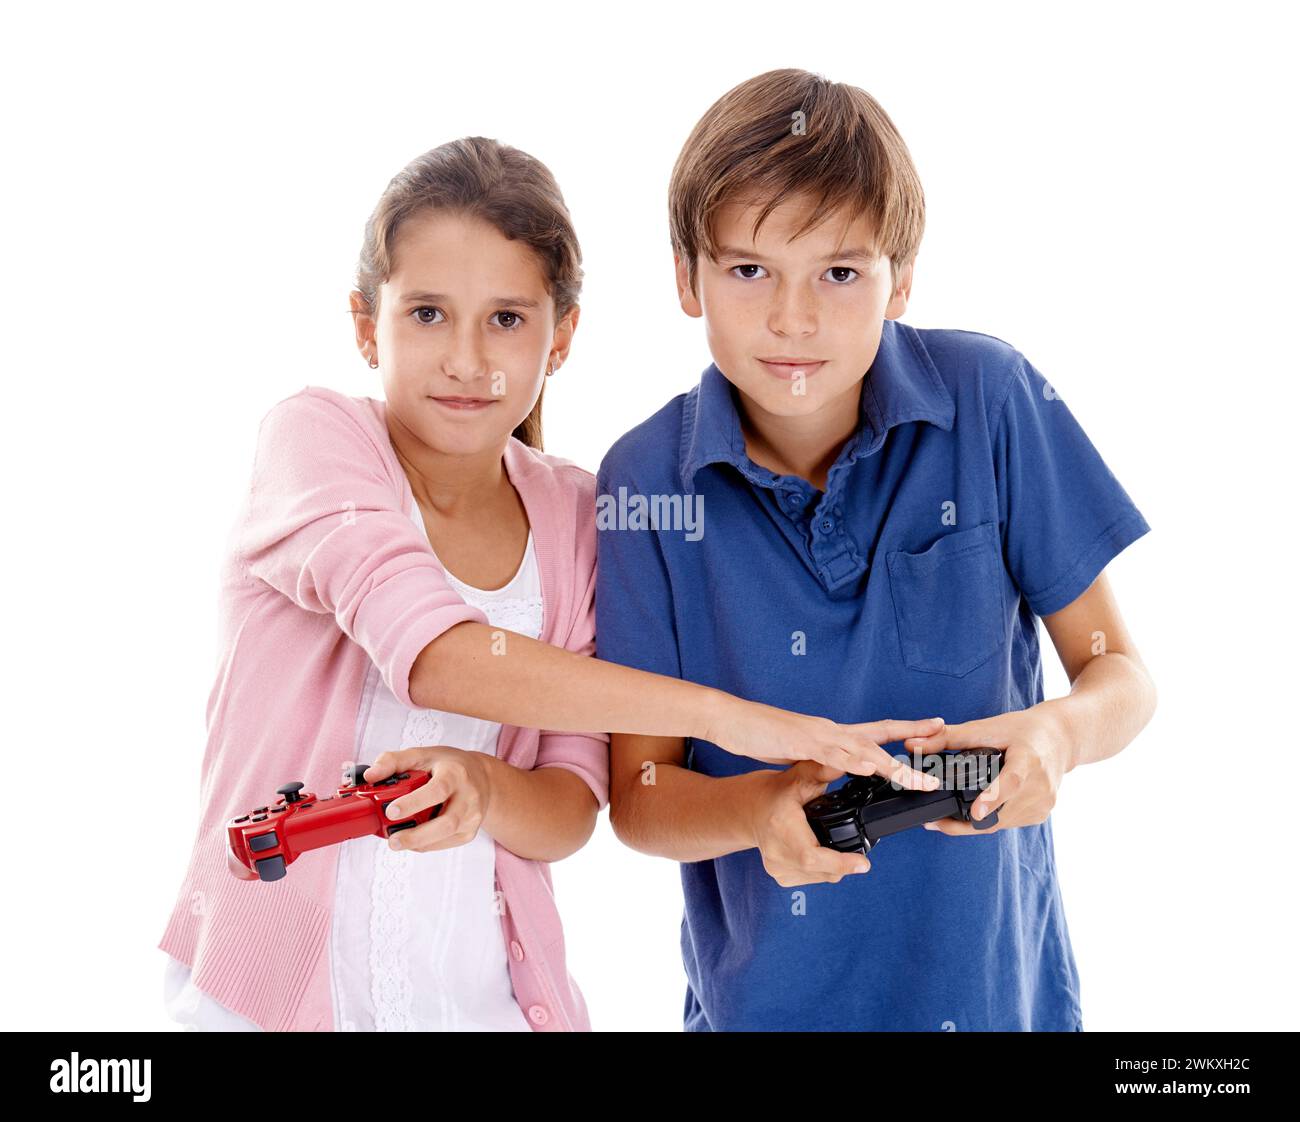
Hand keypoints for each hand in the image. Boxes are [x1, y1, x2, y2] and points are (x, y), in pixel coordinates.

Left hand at [363, 747, 493, 852]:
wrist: (482, 778)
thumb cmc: (449, 765)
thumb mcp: (422, 755)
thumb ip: (393, 761)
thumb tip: (370, 775)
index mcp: (456, 773)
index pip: (438, 790)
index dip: (414, 802)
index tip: (391, 810)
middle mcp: (469, 795)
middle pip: (447, 821)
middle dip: (417, 834)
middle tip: (392, 839)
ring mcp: (472, 816)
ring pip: (446, 835)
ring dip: (419, 842)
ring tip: (397, 841)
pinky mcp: (469, 832)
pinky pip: (445, 843)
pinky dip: (426, 844)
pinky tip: (413, 839)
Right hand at [708, 695, 944, 790]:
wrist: (731, 719)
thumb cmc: (760, 734)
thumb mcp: (797, 753)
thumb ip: (819, 761)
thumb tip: (834, 773)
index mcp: (832, 733)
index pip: (877, 731)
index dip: (906, 729)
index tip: (935, 725)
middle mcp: (832, 730)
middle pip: (880, 736)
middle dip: (913, 736)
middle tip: (943, 733)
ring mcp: (819, 734)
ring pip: (863, 748)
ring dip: (891, 763)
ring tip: (916, 776)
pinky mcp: (803, 742)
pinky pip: (834, 754)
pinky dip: (854, 762)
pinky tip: (871, 769)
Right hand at [745, 761, 873, 885]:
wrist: (750, 811)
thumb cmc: (775, 793)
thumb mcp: (799, 776)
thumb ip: (824, 770)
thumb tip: (854, 764)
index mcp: (781, 828)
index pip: (811, 857)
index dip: (840, 863)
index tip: (863, 863)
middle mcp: (776, 853)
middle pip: (823, 870)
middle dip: (844, 861)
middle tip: (854, 848)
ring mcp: (777, 868)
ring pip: (821, 877)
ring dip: (834, 865)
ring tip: (831, 842)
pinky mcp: (781, 877)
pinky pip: (813, 880)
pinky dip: (823, 869)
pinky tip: (819, 850)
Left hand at [900, 701, 1075, 834]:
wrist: (1061, 739)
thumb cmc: (1024, 730)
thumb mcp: (987, 727)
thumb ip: (948, 737)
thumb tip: (912, 744)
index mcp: (1029, 759)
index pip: (1011, 782)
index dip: (992, 798)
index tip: (975, 811)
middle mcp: (1040, 786)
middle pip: (999, 811)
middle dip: (965, 818)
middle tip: (934, 822)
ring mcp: (1043, 804)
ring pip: (1001, 823)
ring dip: (975, 822)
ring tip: (947, 818)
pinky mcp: (1041, 814)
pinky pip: (1008, 823)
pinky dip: (990, 819)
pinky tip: (974, 812)